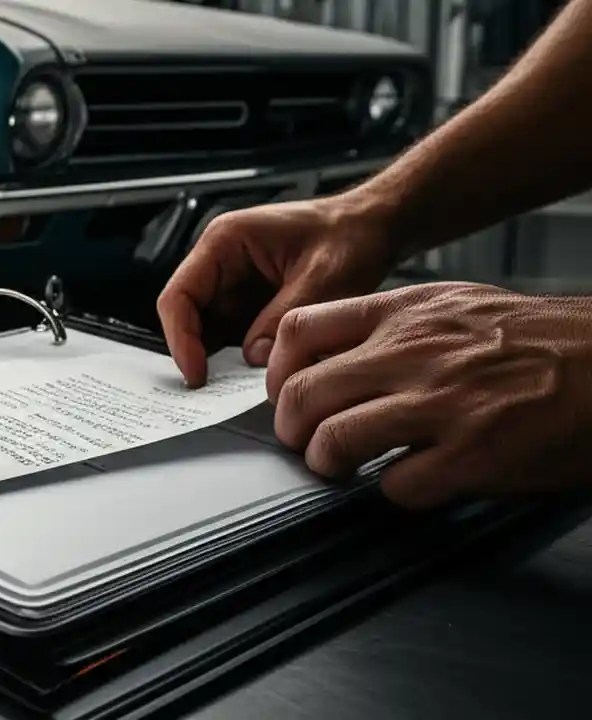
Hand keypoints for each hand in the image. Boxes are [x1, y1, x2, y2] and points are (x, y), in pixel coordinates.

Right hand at [157, 194, 396, 386]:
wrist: (374, 227)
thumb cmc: (350, 234)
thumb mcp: (322, 277)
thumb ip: (283, 317)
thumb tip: (253, 358)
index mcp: (225, 242)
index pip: (179, 295)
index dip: (180, 338)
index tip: (196, 374)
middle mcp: (221, 263)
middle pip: (188, 317)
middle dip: (198, 354)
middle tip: (214, 393)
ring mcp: (234, 285)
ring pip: (208, 332)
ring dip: (220, 360)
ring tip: (239, 389)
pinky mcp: (250, 305)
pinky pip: (233, 337)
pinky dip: (240, 360)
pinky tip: (257, 377)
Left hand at [267, 282, 591, 508]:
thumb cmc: (539, 340)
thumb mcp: (453, 306)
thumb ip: (389, 326)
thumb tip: (331, 357)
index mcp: (405, 313)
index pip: (299, 330)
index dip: (276, 370)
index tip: (285, 392)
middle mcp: (414, 354)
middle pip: (302, 393)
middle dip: (291, 427)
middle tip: (304, 440)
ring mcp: (441, 405)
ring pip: (334, 440)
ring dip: (327, 463)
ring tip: (341, 467)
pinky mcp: (471, 456)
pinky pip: (396, 486)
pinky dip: (394, 491)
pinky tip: (411, 481)